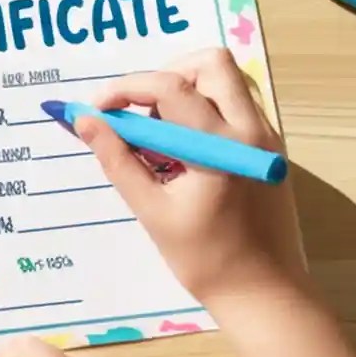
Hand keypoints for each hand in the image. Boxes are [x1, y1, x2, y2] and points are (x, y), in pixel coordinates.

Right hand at [75, 48, 307, 303]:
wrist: (264, 293)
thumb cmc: (205, 261)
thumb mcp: (152, 211)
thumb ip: (118, 159)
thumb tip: (85, 121)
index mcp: (221, 147)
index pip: (169, 87)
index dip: (125, 89)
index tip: (96, 110)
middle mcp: (252, 130)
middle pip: (211, 63)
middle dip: (164, 75)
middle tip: (136, 111)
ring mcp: (267, 137)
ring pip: (226, 80)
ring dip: (185, 90)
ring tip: (156, 133)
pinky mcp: (270, 149)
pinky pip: (235, 106)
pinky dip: (202, 111)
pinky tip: (180, 151)